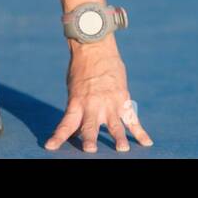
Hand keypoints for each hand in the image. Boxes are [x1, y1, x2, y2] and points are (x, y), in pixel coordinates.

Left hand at [44, 38, 152, 152]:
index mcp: (76, 103)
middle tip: (90, 149)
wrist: (94, 47)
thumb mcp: (74, 90)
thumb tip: (77, 129)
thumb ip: (78, 110)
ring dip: (118, 138)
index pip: (66, 124)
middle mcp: (92, 105)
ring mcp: (109, 103)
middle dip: (90, 139)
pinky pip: (132, 119)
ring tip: (122, 149)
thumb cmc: (80, 69)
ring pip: (115, 125)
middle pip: (90, 126)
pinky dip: (140, 132)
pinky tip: (147, 143)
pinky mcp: (123, 99)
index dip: (58, 136)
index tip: (50, 147)